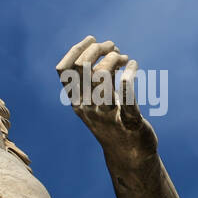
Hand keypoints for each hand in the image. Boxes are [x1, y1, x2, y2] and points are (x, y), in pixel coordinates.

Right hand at [56, 36, 156, 161]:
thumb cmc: (113, 123)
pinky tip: (133, 65)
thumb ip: (92, 80)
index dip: (76, 49)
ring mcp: (107, 115)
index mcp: (77, 102)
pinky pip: (127, 94)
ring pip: (101, 76)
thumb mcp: (95, 102)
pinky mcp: (129, 121)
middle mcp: (88, 108)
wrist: (130, 158)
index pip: (64, 70)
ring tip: (124, 58)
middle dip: (99, 49)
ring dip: (114, 59)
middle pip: (83, 67)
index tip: (92, 39)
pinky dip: (130, 73)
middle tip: (114, 47)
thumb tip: (101, 49)